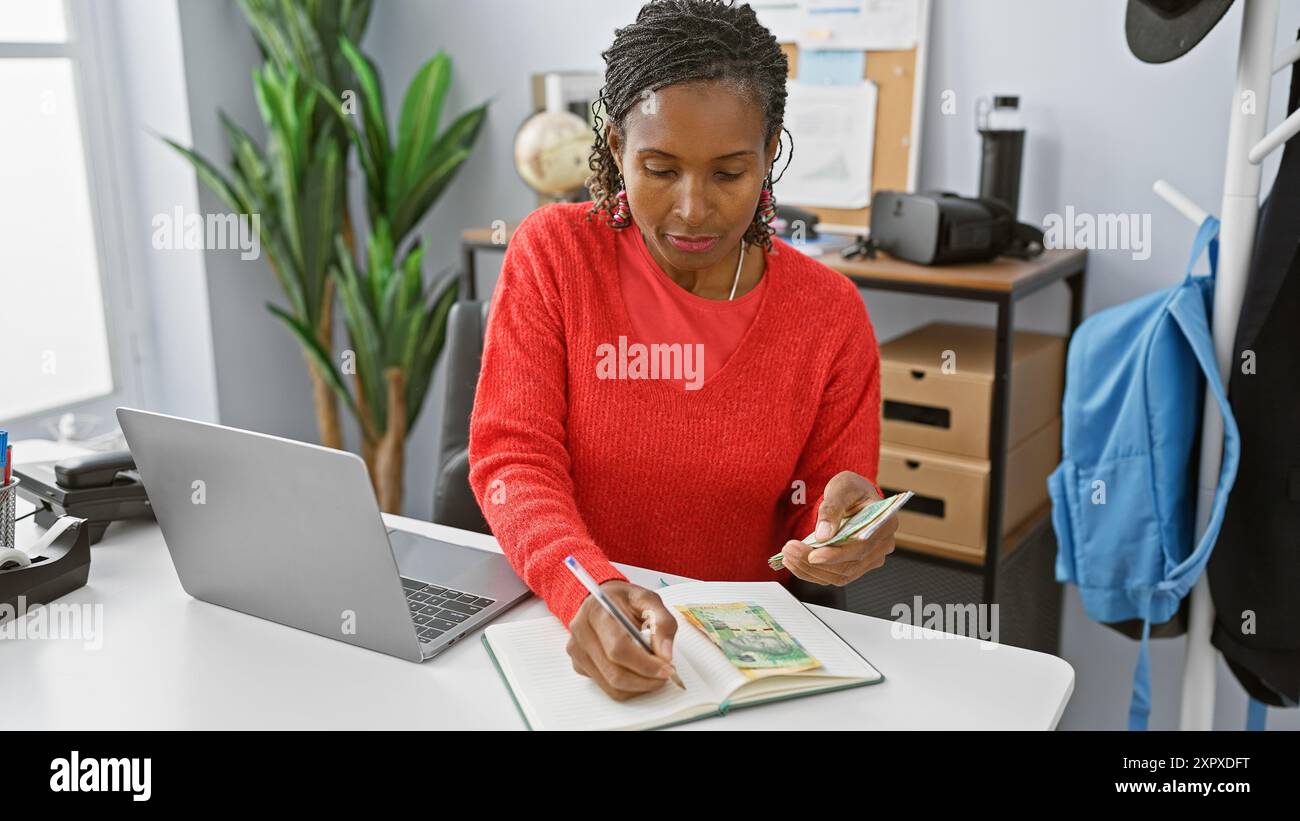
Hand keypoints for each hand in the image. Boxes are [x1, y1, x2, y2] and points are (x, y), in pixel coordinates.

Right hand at [566, 580, 679, 700]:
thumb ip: (662, 623)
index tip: (667, 668)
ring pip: (612, 686)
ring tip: (654, 673)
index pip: (619, 648)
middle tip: (665, 674)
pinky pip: (607, 688)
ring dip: (639, 686)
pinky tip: (637, 671)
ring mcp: (577, 651)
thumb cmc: (625, 600)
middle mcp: (582, 632)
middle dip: (645, 679)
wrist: (603, 600)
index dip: (645, 664)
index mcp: (597, 611)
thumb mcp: (649, 600)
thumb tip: (665, 654)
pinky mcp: (579, 666)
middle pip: (614, 673)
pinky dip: (628, 687)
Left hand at [781, 471, 897, 586]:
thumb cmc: (852, 490)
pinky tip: (795, 562)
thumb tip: (824, 534)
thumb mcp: (841, 488)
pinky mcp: (856, 566)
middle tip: (790, 549)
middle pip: (849, 565)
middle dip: (815, 562)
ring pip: (840, 575)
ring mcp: (870, 559)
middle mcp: (882, 545)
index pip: (861, 548)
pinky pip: (834, 576)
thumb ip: (833, 508)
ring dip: (811, 569)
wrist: (852, 497)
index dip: (836, 555)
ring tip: (789, 554)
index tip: (813, 555)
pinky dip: (812, 573)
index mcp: (885, 524)